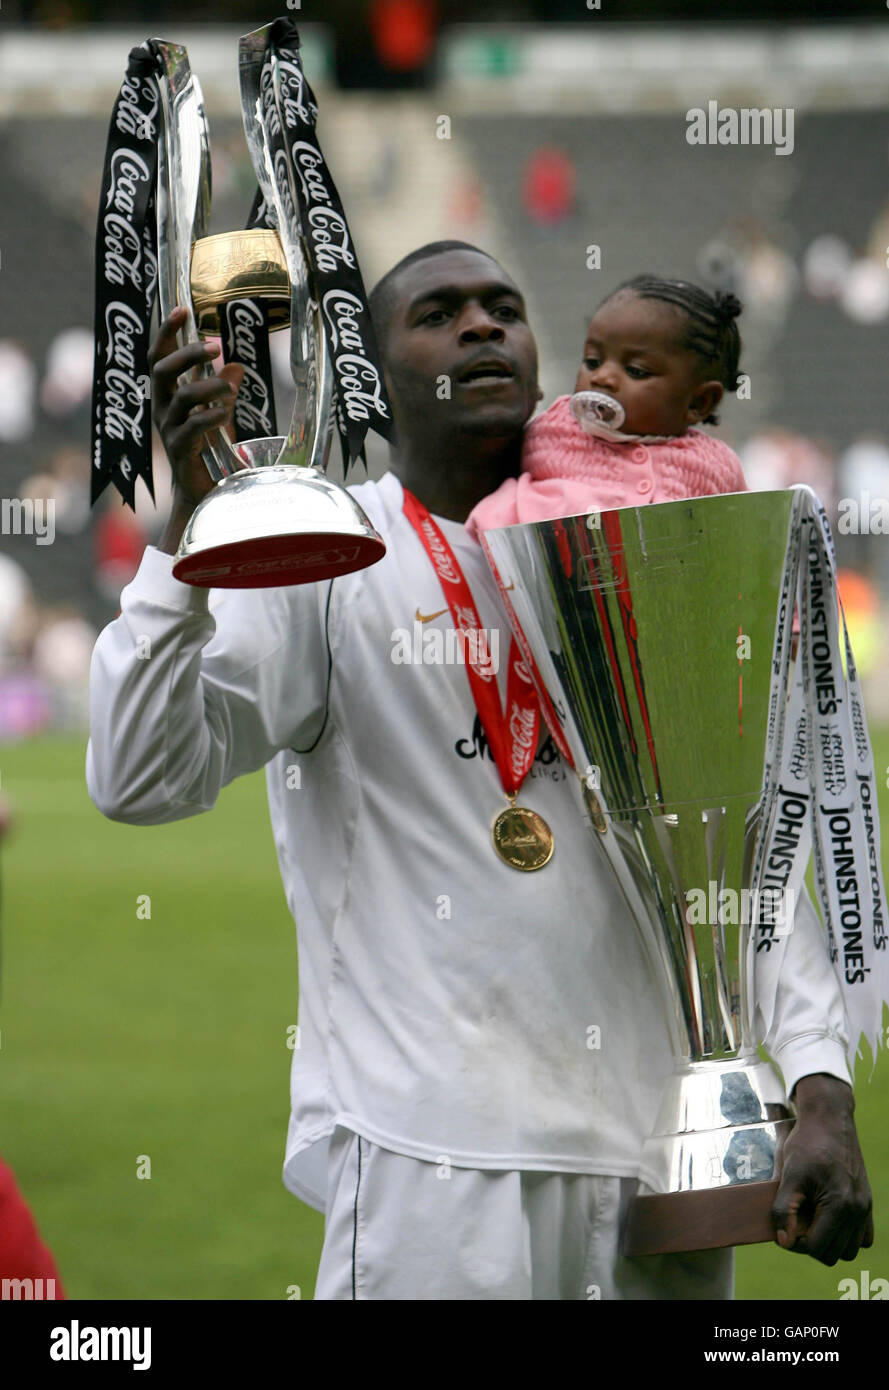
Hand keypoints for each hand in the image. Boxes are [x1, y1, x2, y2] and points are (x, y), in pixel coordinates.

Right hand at [148, 306, 244, 506]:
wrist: (202, 490)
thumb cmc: (209, 450)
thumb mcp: (219, 412)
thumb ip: (222, 388)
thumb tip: (237, 365)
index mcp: (168, 396)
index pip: (159, 357)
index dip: (166, 333)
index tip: (180, 309)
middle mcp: (162, 409)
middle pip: (162, 370)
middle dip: (187, 354)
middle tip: (215, 346)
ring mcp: (169, 429)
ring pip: (182, 396)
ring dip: (210, 387)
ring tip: (231, 390)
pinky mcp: (180, 449)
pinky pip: (192, 426)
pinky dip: (211, 416)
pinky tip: (226, 414)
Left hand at [772, 1072, 872, 1264]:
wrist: (829, 1120)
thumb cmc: (807, 1144)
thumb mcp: (789, 1175)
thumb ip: (783, 1210)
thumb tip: (784, 1241)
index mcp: (839, 1205)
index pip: (817, 1248)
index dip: (796, 1243)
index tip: (785, 1227)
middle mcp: (857, 1210)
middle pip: (835, 1254)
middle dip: (813, 1245)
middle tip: (797, 1224)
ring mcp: (865, 1207)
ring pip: (851, 1249)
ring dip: (831, 1243)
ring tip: (811, 1222)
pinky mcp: (867, 1201)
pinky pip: (863, 1236)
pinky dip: (847, 1236)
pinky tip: (828, 1219)